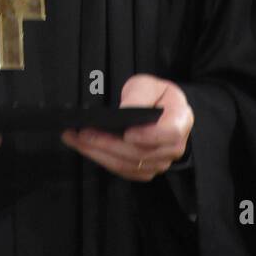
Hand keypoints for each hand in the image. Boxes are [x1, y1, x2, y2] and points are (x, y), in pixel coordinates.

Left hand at [60, 75, 193, 182]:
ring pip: (128, 165)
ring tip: (75, 138)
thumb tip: (125, 111)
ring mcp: (161, 162)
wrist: (160, 111)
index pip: (170, 133)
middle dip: (108, 143)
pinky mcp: (146, 170)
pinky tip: (83, 147)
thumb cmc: (155, 96)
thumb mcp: (148, 85)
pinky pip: (123, 170)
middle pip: (141, 153)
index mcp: (180, 120)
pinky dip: (101, 159)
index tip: (127, 133)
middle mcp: (174, 146)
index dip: (149, 136)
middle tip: (83, 133)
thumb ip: (139, 96)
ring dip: (99, 153)